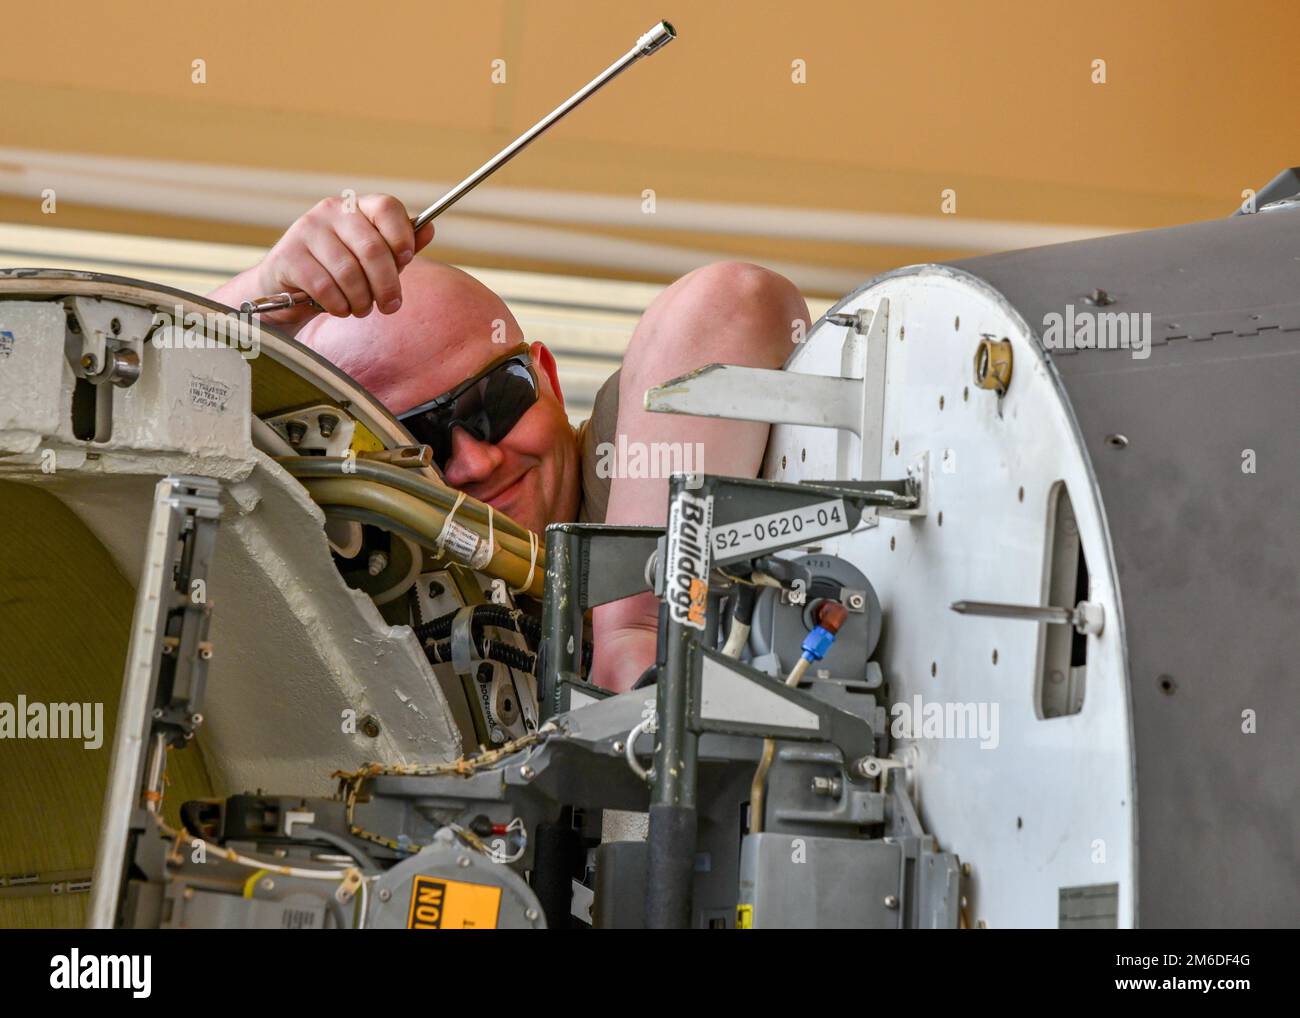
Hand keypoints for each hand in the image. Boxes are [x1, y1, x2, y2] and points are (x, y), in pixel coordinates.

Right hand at [254, 194, 434, 325]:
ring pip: (349, 273)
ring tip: (361, 308)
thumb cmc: (338, 270)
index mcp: (357, 206)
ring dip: (361, 301)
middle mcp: (331, 211)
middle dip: (387, 285)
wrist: (287, 287)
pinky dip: (338, 306)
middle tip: (390, 306)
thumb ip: (400, 245)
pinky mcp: (288, 256)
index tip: (406, 260)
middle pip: (372, 248)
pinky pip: (325, 288)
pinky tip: (339, 308)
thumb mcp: (372, 258)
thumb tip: (430, 229)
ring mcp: (306, 230)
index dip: (402, 236)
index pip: (387, 207)